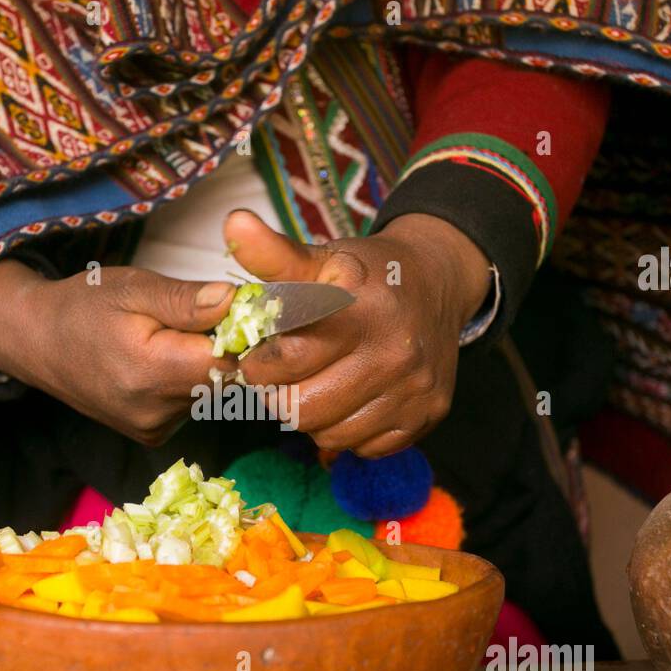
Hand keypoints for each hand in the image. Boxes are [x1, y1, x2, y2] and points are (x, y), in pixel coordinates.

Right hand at [0, 258, 235, 444]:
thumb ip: (186, 300)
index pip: (229, 361)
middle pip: (223, 380)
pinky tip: (165, 362)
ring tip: (174, 338)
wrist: (39, 343)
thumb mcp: (133, 287)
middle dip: (224, 348)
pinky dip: (189, 382)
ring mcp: (153, 429)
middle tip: (201, 316)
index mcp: (151, 372)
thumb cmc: (86, 305)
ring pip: (210, 394)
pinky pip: (192, 405)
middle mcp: (154, 412)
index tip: (240, 310)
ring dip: (206, 365)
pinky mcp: (152, 435)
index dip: (242, 334)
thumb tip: (237, 302)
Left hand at [223, 210, 492, 456]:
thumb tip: (233, 223)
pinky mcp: (426, 415)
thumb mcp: (322, 257)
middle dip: (282, 396)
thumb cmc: (367, 273)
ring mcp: (413, 389)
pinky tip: (349, 399)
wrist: (438, 282)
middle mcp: (393, 352)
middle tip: (283, 378)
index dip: (261, 363)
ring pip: (331, 434)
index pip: (287, 359)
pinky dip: (348, 430)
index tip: (260, 355)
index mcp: (359, 310)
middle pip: (304, 408)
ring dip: (313, 417)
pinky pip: (364, 446)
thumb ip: (273, 254)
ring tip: (316, 386)